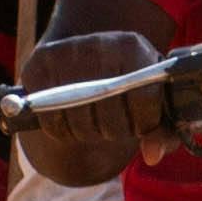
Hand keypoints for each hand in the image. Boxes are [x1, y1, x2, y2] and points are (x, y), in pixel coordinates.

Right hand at [14, 31, 158, 188]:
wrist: (88, 53)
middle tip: (114, 128)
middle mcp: (100, 45)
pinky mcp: (38, 66)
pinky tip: (71, 123)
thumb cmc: (128, 82)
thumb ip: (163, 130)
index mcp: (135, 49)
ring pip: (78, 119)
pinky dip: (62, 132)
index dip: (144, 124)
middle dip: (115, 131)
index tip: (140, 127)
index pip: (144, 99)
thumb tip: (152, 156)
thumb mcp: (152, 96)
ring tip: (94, 126)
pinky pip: (50, 118)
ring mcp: (66, 54)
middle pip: (109, 112)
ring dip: (88, 134)